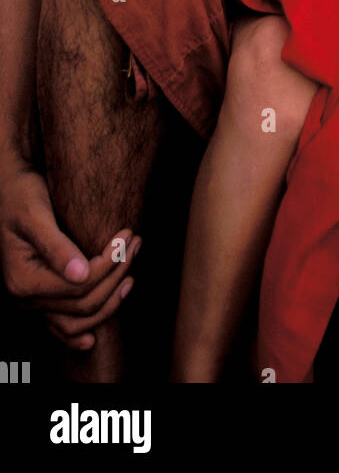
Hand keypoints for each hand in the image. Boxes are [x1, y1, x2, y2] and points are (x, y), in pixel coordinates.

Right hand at [0, 158, 139, 349]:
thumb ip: (56, 246)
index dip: (109, 265)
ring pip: (75, 323)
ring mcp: (32, 302)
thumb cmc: (21, 196)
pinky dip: (79, 334)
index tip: (127, 237)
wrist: (10, 190)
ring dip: (109, 302)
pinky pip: (60, 327)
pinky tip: (94, 338)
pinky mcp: (41, 298)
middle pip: (83, 305)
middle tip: (134, 245)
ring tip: (130, 274)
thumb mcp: (36, 215)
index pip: (79, 286)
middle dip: (115, 276)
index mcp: (23, 280)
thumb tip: (82, 273)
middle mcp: (25, 298)